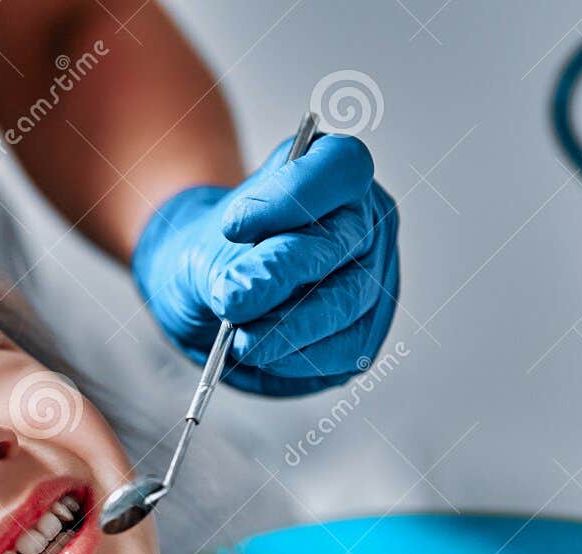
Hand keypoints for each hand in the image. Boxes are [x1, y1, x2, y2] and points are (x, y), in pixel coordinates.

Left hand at [132, 132, 399, 396]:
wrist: (214, 292)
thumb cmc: (218, 256)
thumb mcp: (207, 247)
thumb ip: (225, 265)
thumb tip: (242, 296)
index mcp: (333, 174)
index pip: (339, 168)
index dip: (292, 195)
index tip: (234, 226)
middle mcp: (365, 222)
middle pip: (337, 243)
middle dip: (278, 275)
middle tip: (230, 300)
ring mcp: (374, 277)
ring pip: (343, 303)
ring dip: (283, 329)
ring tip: (239, 338)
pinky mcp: (366, 331)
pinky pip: (341, 350)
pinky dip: (295, 357)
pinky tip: (264, 353)